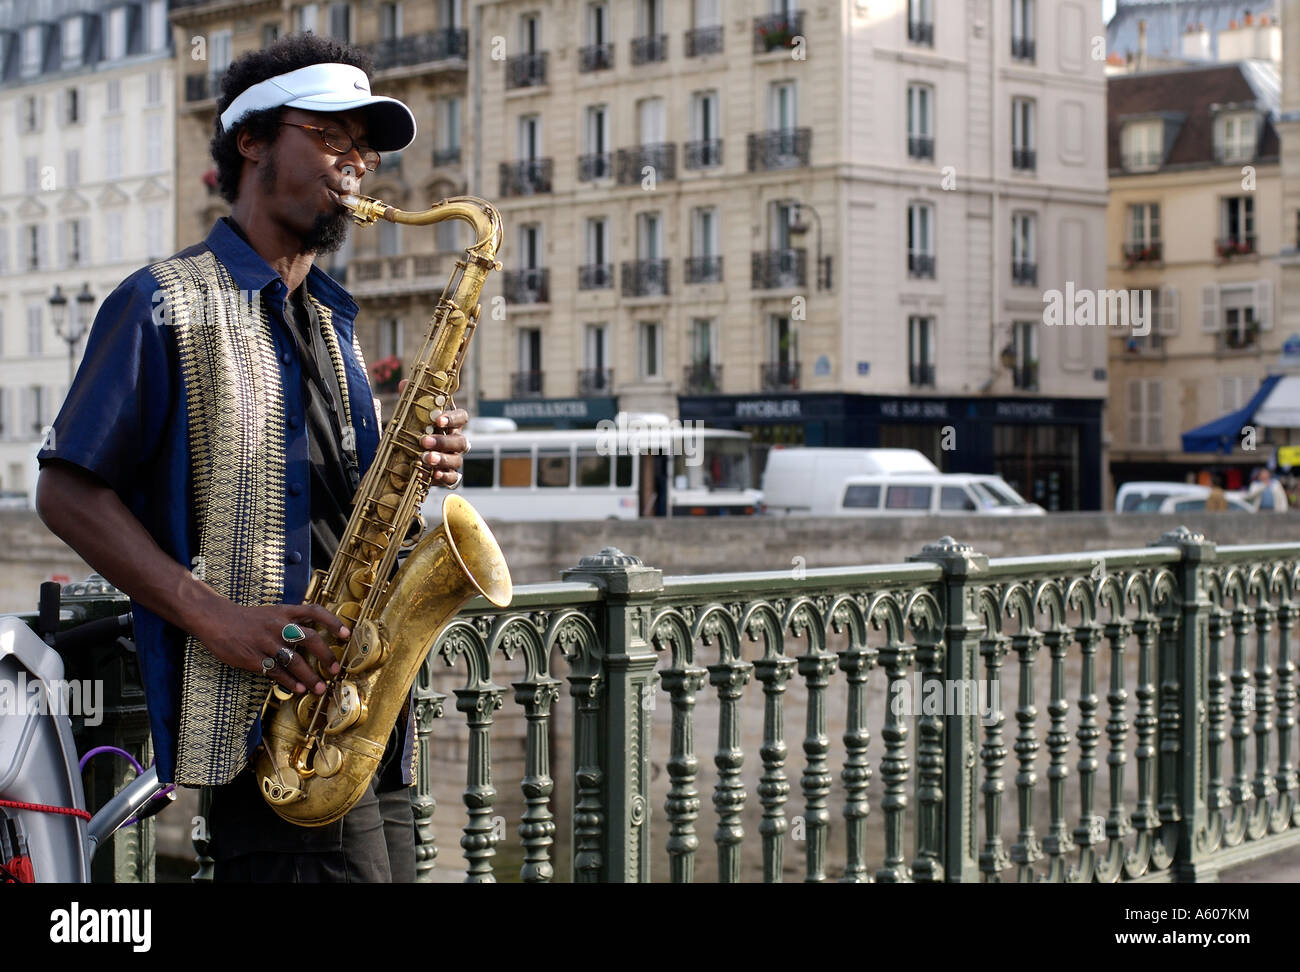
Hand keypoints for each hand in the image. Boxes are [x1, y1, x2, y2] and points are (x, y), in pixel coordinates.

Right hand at [190, 600, 348, 695]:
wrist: (216, 619)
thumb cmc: (247, 619)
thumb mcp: (272, 612)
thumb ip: (292, 620)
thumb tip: (316, 634)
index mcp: (284, 611)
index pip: (314, 611)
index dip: (333, 622)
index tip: (346, 634)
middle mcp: (279, 625)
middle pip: (310, 638)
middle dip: (326, 656)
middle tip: (335, 669)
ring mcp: (266, 641)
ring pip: (294, 660)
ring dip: (310, 676)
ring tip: (319, 688)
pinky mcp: (253, 657)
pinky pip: (276, 672)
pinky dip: (290, 682)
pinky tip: (299, 689)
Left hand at [397, 379, 468, 486]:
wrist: (407, 459)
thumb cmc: (415, 433)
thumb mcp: (410, 417)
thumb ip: (411, 401)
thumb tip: (404, 384)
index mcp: (451, 424)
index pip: (462, 418)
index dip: (453, 418)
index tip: (438, 420)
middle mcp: (456, 441)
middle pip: (461, 441)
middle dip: (443, 441)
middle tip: (424, 442)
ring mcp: (454, 459)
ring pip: (457, 460)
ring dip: (442, 459)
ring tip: (426, 459)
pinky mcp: (448, 475)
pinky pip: (453, 478)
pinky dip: (444, 476)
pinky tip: (433, 474)